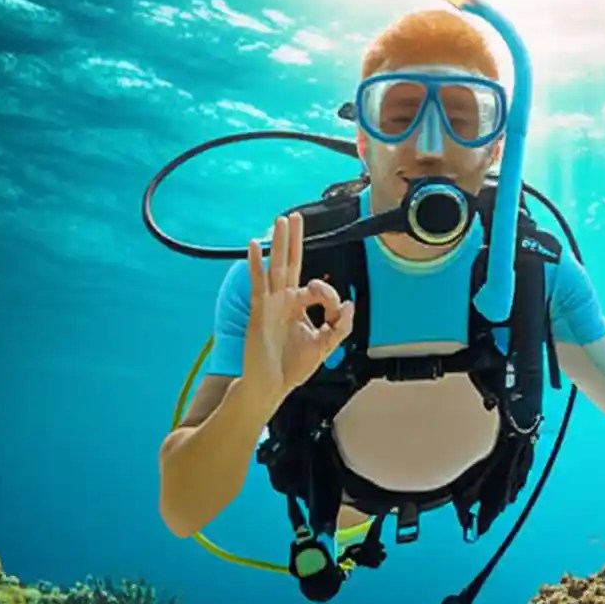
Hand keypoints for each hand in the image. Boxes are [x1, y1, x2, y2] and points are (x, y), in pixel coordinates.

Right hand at [242, 212, 354, 409]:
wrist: (270, 386)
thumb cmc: (292, 367)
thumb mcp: (325, 345)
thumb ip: (341, 325)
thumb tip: (350, 304)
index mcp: (298, 307)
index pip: (317, 287)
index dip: (331, 295)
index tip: (337, 314)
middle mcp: (283, 300)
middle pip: (291, 263)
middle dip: (294, 240)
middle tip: (295, 216)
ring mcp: (270, 304)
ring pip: (276, 267)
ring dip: (279, 243)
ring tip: (280, 221)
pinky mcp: (259, 312)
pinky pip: (258, 283)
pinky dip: (256, 264)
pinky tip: (253, 246)